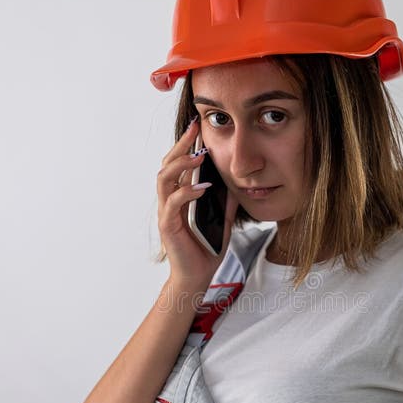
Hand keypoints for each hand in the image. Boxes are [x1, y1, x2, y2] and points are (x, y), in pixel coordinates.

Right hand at [157, 119, 236, 287]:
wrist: (198, 276)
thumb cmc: (206, 249)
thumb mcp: (223, 220)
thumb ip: (226, 201)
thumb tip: (238, 182)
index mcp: (179, 196)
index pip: (178, 163)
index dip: (186, 144)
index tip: (198, 126)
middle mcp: (169, 201)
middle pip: (167, 164)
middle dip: (181, 145)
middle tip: (195, 129)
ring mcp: (166, 213)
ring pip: (164, 179)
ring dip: (181, 165)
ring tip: (199, 156)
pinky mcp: (168, 226)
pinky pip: (173, 204)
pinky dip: (187, 193)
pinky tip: (203, 188)